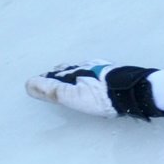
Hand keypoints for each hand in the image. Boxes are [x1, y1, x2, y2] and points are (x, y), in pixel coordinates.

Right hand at [24, 65, 163, 119]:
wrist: (134, 93)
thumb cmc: (103, 97)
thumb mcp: (74, 96)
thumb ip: (52, 90)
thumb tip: (29, 84)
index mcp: (76, 71)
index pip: (56, 74)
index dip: (46, 79)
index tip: (37, 83)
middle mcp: (88, 67)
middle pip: (69, 70)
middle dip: (59, 76)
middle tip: (52, 80)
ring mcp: (103, 69)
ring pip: (83, 70)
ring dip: (74, 75)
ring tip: (70, 80)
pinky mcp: (115, 74)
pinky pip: (96, 73)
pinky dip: (88, 77)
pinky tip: (94, 83)